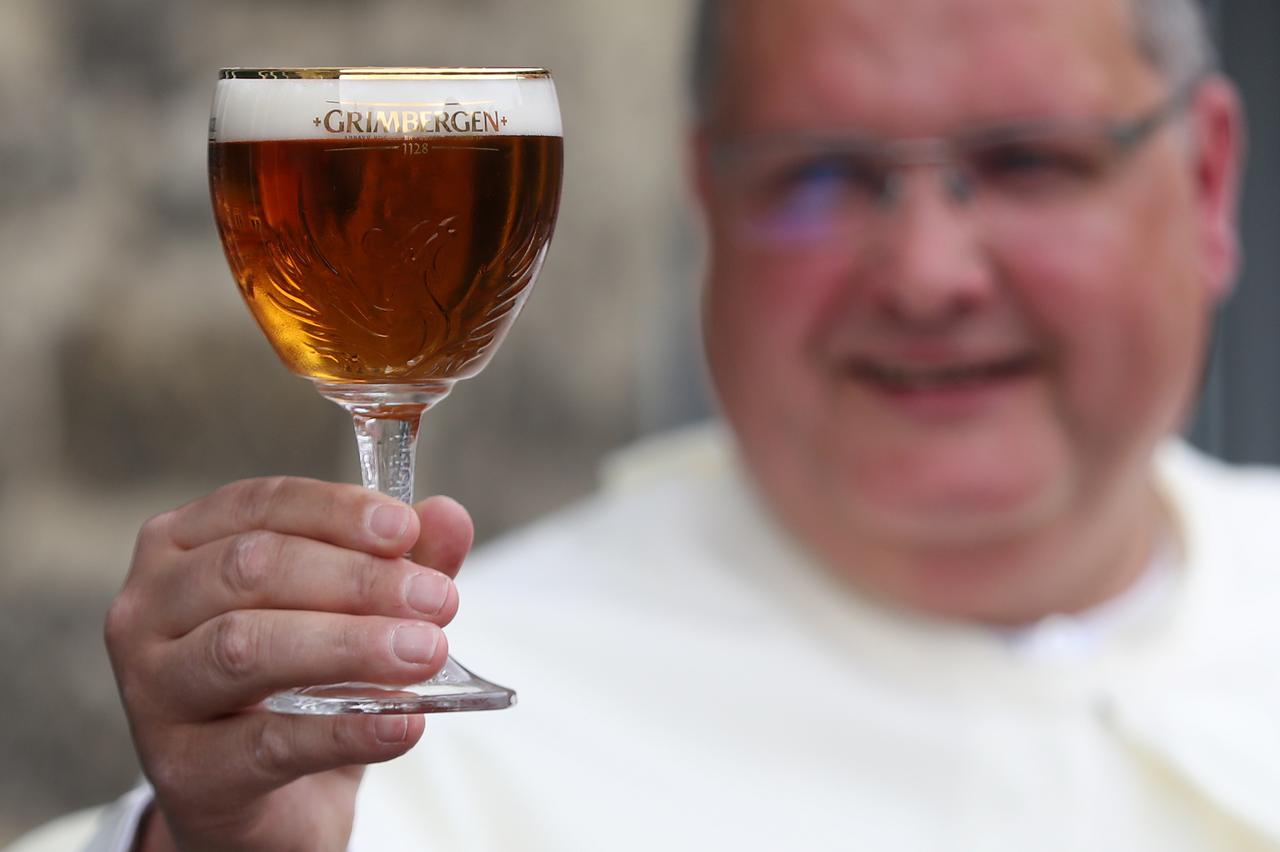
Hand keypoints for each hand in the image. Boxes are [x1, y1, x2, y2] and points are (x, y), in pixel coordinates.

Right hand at [104, 478, 472, 850]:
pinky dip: (346, 731)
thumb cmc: (300, 684)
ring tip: (425, 652)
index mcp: (183, 546)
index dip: (337, 512)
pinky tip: (403, 722)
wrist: (268, 804)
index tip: (407, 529)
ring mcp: (153, 690)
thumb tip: (448, 516)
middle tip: (438, 601)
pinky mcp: (183, 771)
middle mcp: (148, 608)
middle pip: (252, 570)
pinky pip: (268, 742)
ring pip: (247, 648)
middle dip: (356, 580)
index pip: (261, 506)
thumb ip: (398, 562)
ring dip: (350, 645)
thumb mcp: (355, 614)